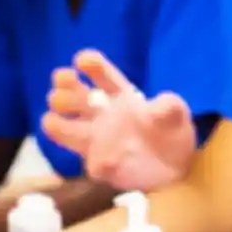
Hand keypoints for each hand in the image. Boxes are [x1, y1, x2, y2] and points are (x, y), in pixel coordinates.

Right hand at [41, 49, 195, 191]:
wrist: (178, 169)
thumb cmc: (173, 134)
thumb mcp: (177, 114)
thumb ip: (168, 107)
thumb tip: (154, 109)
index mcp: (120, 95)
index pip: (100, 75)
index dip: (89, 65)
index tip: (81, 61)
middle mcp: (103, 114)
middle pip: (73, 96)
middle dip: (64, 88)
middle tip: (63, 86)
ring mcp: (98, 140)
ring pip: (64, 128)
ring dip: (55, 123)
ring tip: (53, 121)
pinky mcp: (102, 165)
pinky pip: (92, 164)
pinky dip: (96, 162)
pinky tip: (105, 163)